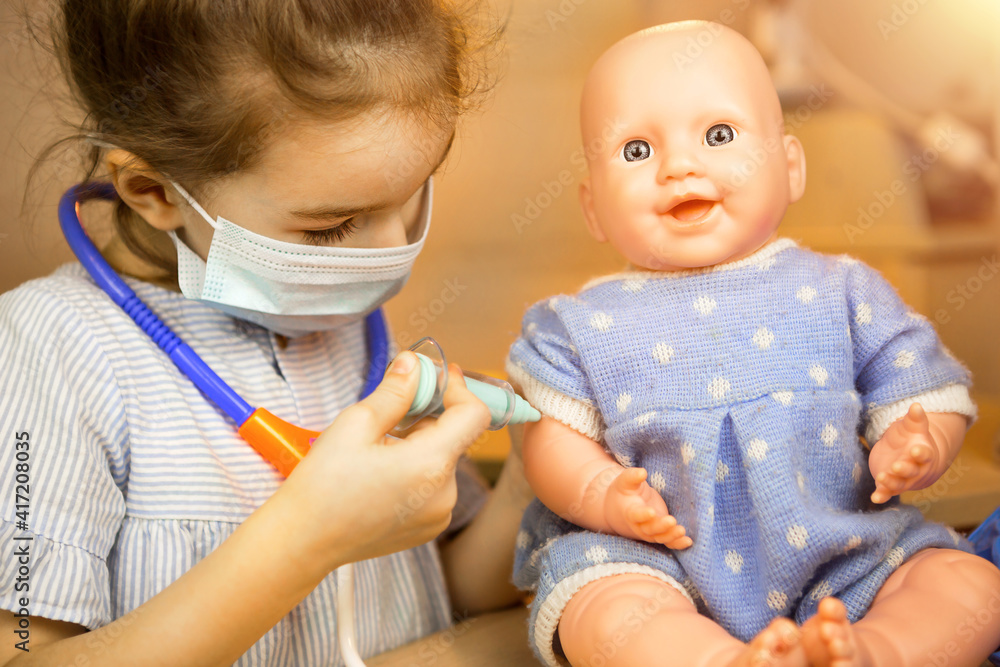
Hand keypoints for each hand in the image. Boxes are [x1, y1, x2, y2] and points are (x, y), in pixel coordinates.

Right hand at [277, 351, 490, 573]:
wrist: (303, 540)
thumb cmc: (323, 483)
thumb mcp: (356, 423)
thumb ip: (395, 391)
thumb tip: (415, 363)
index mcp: (430, 465)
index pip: (474, 415)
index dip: (459, 388)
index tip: (437, 377)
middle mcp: (445, 494)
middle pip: (454, 437)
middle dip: (428, 416)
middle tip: (389, 411)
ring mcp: (439, 515)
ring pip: (443, 460)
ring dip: (420, 444)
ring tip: (377, 449)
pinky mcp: (429, 527)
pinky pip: (434, 485)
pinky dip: (416, 470)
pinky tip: (381, 473)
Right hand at [604, 468, 691, 548]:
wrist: (623, 508)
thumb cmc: (625, 492)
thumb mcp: (625, 482)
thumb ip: (632, 477)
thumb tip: (642, 472)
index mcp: (630, 512)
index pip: (636, 515)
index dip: (643, 515)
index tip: (651, 511)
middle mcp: (640, 525)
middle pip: (650, 529)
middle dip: (661, 526)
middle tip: (672, 521)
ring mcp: (651, 532)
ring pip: (661, 537)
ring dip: (671, 536)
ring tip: (682, 531)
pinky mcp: (661, 533)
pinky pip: (669, 542)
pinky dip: (678, 543)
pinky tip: (688, 541)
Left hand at [868, 403, 940, 503]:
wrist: (908, 457)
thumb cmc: (911, 439)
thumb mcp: (912, 427)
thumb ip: (914, 419)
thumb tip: (916, 405)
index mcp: (923, 453)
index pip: (924, 454)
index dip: (920, 453)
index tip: (915, 449)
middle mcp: (916, 469)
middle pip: (912, 471)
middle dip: (905, 469)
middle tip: (897, 466)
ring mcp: (903, 479)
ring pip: (899, 483)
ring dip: (891, 482)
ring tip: (881, 477)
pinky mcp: (890, 485)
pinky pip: (887, 493)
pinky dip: (881, 496)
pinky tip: (874, 498)